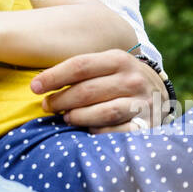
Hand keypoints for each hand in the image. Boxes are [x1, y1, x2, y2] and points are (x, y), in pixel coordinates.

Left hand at [29, 49, 168, 132]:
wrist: (158, 93)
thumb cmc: (119, 78)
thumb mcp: (106, 64)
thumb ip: (80, 69)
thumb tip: (39, 82)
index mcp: (119, 59)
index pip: (80, 65)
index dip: (54, 77)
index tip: (34, 87)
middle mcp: (133, 79)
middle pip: (87, 91)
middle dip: (61, 100)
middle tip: (46, 106)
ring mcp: (142, 103)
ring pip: (101, 112)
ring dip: (77, 117)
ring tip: (65, 118)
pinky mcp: (147, 125)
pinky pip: (116, 132)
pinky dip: (97, 132)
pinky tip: (87, 130)